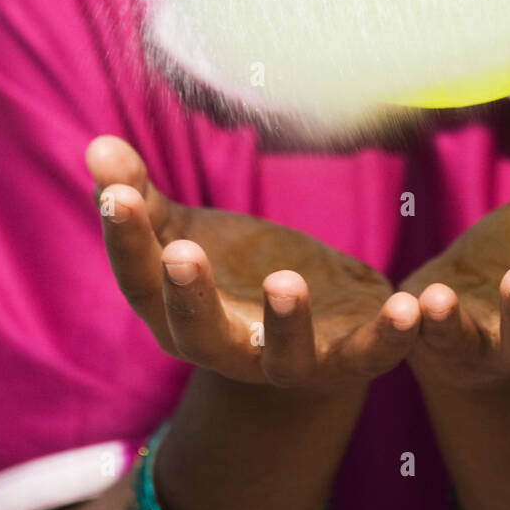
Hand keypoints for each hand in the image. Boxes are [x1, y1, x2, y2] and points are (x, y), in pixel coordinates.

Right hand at [87, 136, 419, 389]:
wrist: (310, 334)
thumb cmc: (235, 273)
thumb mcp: (189, 231)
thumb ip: (143, 197)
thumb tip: (97, 147)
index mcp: (176, 315)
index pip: (140, 280)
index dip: (124, 239)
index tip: (116, 193)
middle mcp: (227, 348)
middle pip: (197, 331)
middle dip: (189, 295)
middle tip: (181, 251)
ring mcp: (288, 362)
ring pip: (283, 356)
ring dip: (286, 322)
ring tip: (286, 280)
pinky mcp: (349, 360)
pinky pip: (371, 355)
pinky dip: (391, 336)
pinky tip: (413, 304)